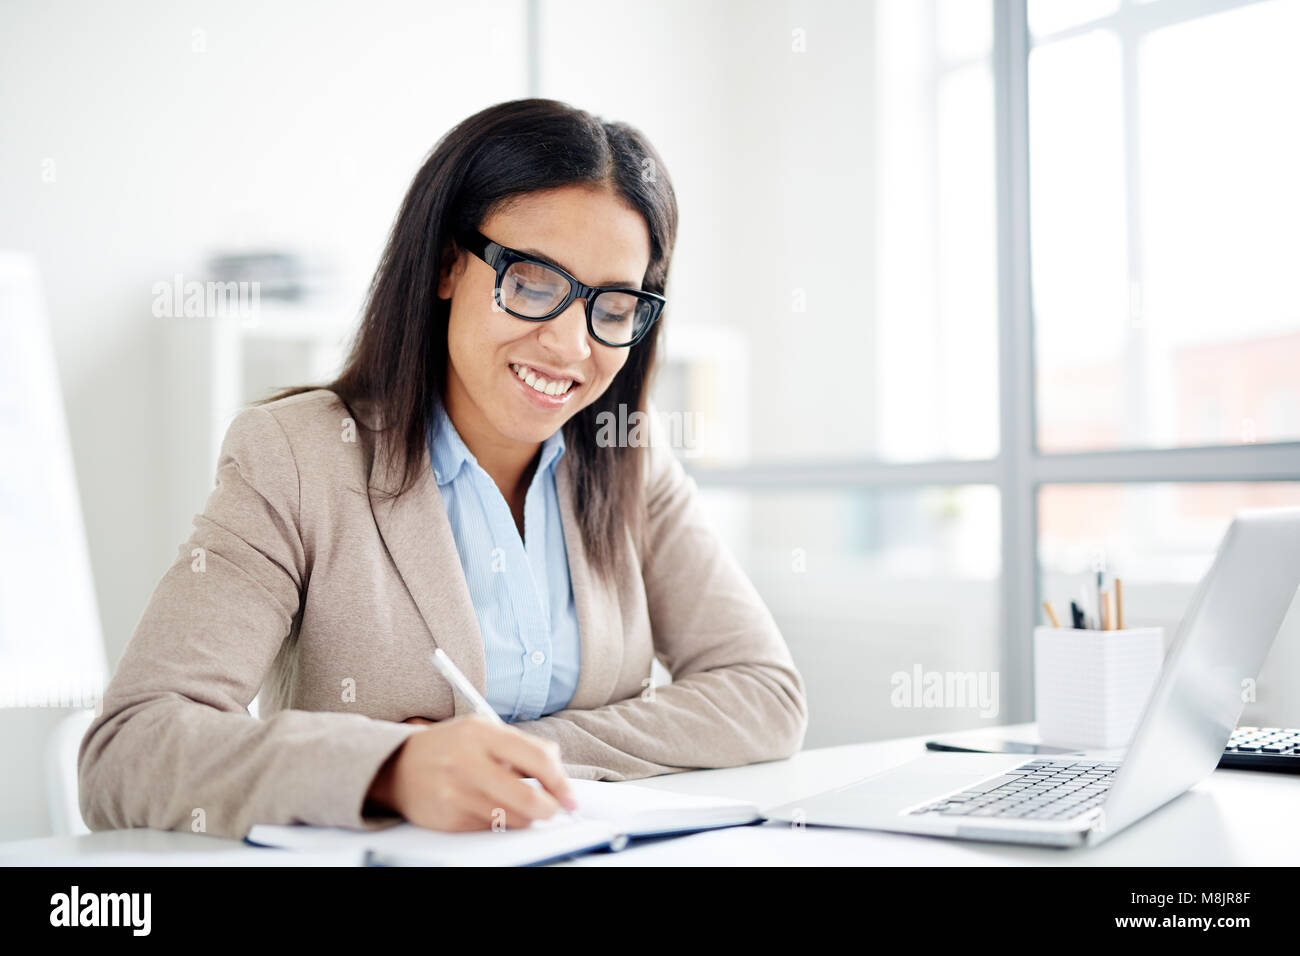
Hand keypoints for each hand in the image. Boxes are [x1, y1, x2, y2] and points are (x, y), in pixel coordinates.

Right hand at [366, 714, 576, 830]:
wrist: (395, 767)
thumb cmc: (448, 748)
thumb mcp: (481, 732)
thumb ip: (520, 746)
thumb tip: (557, 773)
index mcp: (480, 733)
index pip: (538, 758)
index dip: (560, 781)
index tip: (569, 795)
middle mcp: (467, 761)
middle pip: (528, 797)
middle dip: (549, 809)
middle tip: (553, 809)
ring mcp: (456, 792)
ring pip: (512, 818)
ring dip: (525, 817)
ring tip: (518, 806)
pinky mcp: (448, 818)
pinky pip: (490, 828)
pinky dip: (498, 823)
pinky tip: (487, 808)